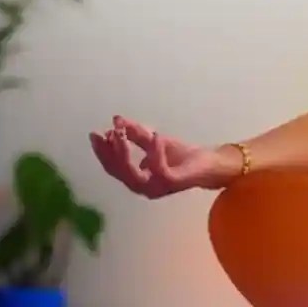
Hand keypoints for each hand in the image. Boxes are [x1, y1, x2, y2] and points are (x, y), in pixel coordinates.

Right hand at [89, 116, 240, 197]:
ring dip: (125, 153)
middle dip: (109, 152)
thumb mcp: (156, 141)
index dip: (103, 151)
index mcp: (138, 179)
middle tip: (106, 132)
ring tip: (122, 133)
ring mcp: (158, 188)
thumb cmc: (184, 156)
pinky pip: (159, 170)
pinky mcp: (173, 183)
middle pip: (118, 172)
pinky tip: (155, 136)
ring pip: (133, 175)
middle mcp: (144, 187)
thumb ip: (137, 134)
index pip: (114, 167)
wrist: (211, 163)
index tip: (95, 133)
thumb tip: (116, 120)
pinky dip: (155, 153)